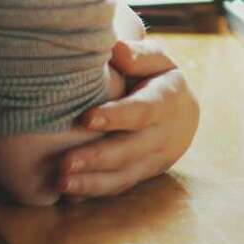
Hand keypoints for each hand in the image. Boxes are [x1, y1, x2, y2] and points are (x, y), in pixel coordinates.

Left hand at [54, 38, 200, 199]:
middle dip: (98, 158)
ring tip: (61, 184)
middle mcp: (164, 133)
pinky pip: (119, 187)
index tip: (85, 119)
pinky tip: (68, 194)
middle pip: (131, 149)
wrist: (182, 115)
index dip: (116, 116)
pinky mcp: (142, 175)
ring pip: (125, 175)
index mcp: (168, 99)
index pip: (143, 109)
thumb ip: (139, 54)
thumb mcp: (156, 60)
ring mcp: (154, 158)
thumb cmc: (157, 78)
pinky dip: (93, 192)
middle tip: (64, 164)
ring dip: (92, 182)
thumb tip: (116, 49)